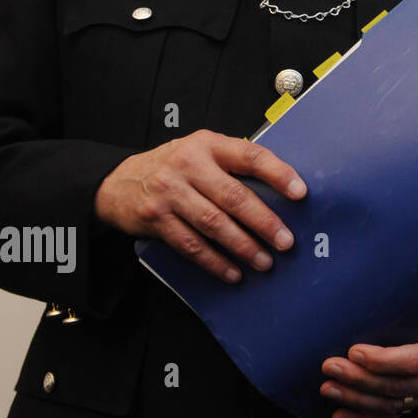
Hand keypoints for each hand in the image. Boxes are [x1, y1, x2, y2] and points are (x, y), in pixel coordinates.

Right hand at [94, 129, 303, 283]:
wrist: (117, 182)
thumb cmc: (173, 167)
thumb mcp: (201, 151)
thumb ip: (232, 163)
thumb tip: (279, 190)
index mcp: (208, 144)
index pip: (250, 156)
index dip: (278, 173)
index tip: (300, 192)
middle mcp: (189, 165)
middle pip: (234, 196)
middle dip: (264, 222)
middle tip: (286, 241)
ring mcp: (170, 192)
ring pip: (214, 224)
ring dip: (243, 247)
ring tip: (265, 261)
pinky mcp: (156, 219)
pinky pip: (191, 245)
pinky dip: (215, 262)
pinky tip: (233, 272)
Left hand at [320, 298, 417, 417]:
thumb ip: (411, 293)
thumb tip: (370, 278)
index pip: (414, 362)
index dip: (381, 361)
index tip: (353, 351)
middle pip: (398, 387)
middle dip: (359, 380)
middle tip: (331, 367)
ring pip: (391, 405)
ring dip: (356, 400)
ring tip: (330, 388)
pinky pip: (391, 416)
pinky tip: (342, 415)